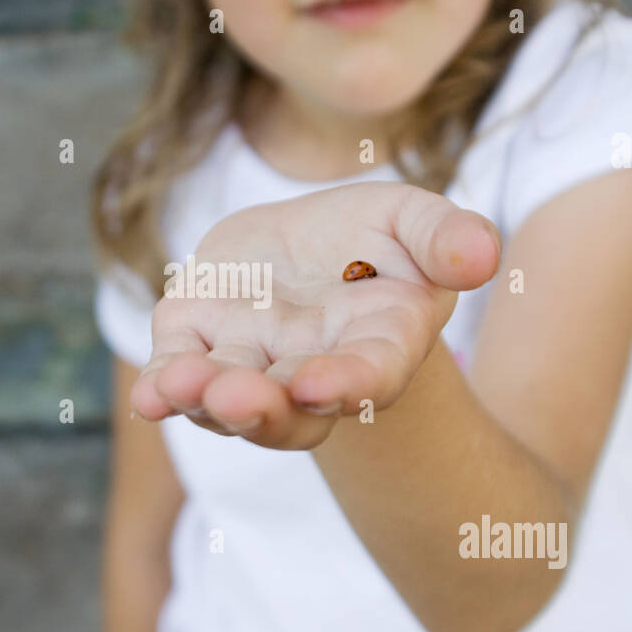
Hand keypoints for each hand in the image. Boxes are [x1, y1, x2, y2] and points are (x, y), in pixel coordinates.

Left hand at [129, 181, 500, 449]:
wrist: (303, 245)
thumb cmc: (373, 240)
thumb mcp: (414, 222)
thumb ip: (446, 238)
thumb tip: (482, 255)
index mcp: (376, 344)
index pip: (368, 374)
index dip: (347, 384)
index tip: (319, 385)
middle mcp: (310, 370)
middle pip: (290, 410)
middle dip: (262, 409)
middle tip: (238, 399)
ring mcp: (251, 362)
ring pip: (227, 399)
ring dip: (204, 399)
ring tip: (181, 386)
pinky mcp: (198, 342)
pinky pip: (177, 374)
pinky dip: (162, 388)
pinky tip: (149, 395)